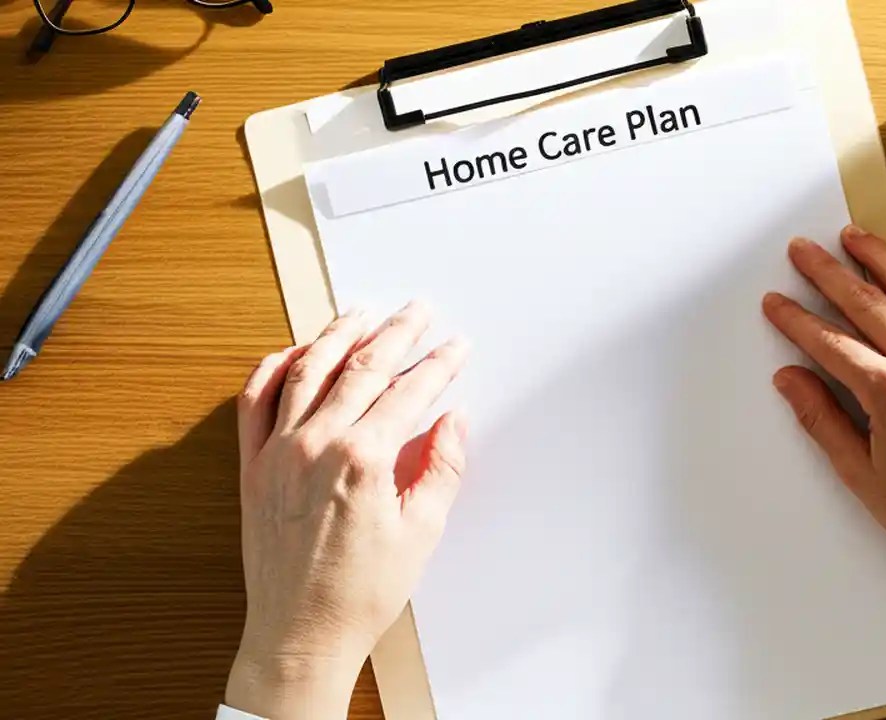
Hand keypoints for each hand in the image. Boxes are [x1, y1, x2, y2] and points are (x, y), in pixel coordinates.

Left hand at [226, 302, 468, 719]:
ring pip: (308, 369)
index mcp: (362, 459)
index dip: (439, 363)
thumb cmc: (359, 593)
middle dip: (397, 332)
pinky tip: (295, 351)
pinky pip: (255, 400)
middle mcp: (315, 444)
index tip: (455, 347)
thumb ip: (441, 467)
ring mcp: (277, 451)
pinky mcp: (253, 467)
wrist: (301, 634)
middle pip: (362, 367)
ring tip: (362, 313)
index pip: (410, 391)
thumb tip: (452, 422)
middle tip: (418, 311)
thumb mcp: (421, 531)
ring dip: (339, 334)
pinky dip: (274, 368)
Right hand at [763, 227, 885, 631]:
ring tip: (855, 237)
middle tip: (803, 252)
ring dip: (882, 258)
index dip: (796, 319)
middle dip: (829, 273)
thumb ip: (823, 419)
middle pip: (867, 305)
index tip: (777, 303)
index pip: (830, 342)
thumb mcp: (860, 475)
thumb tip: (791, 380)